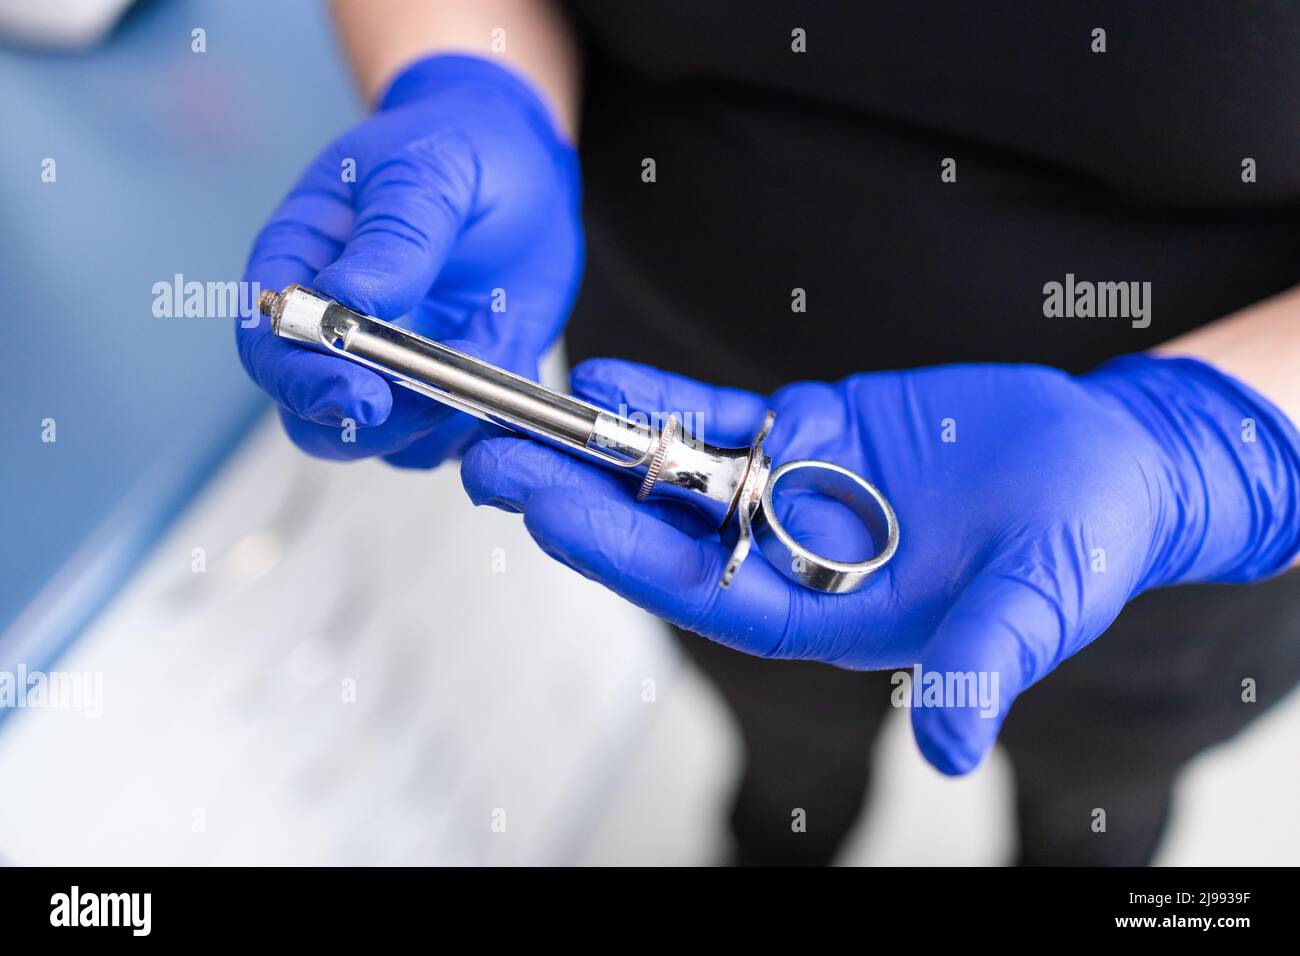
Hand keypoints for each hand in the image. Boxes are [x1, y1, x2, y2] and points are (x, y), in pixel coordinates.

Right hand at [239, 55, 581, 466]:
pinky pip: (454, 436)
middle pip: (315, 417)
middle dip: (371, 425)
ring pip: (387, 443)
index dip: (303, 382)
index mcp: (300, 264)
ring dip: (439, 420)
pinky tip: (507, 341)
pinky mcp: (449, 386)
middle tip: (434, 397)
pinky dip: (485, 414)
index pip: (268, 346)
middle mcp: (335, 330)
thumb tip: (348, 300)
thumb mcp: (426, 170)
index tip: (362, 394)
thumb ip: (392, 236)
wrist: (518, 159)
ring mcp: (391, 366)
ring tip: (489, 335)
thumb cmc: (453, 146)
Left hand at [461, 356, 1299, 772]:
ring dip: (605, 444)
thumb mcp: (1037, 605)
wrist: (1107, 465)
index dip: (621, 554)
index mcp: (826, 615)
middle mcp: (793, 558)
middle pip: (666, 530)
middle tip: (489, 460)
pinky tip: (606, 376)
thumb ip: (985, 666)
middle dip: (579, 496)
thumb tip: (947, 750)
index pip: (701, 591)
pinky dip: (669, 398)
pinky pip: (726, 416)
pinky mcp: (816, 434)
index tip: (544, 514)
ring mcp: (796, 492)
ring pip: (683, 469)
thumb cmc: (1078, 546)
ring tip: (522, 413)